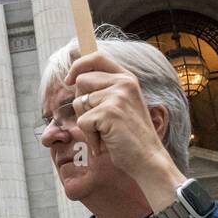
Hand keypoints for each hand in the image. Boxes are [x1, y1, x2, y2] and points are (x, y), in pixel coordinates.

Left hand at [65, 51, 184, 211]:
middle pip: (81, 81)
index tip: (69, 79)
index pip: (97, 57)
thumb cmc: (130, 136)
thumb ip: (104, 90)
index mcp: (127, 78)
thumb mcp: (121, 105)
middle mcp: (123, 83)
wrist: (148, 159)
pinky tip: (106, 142)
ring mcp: (117, 96)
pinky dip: (90, 137)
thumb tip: (73, 79)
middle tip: (99, 121)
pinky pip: (82, 122)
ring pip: (79, 103)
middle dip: (82, 104)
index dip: (79, 65)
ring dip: (87, 123)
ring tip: (106, 133)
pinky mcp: (109, 112)